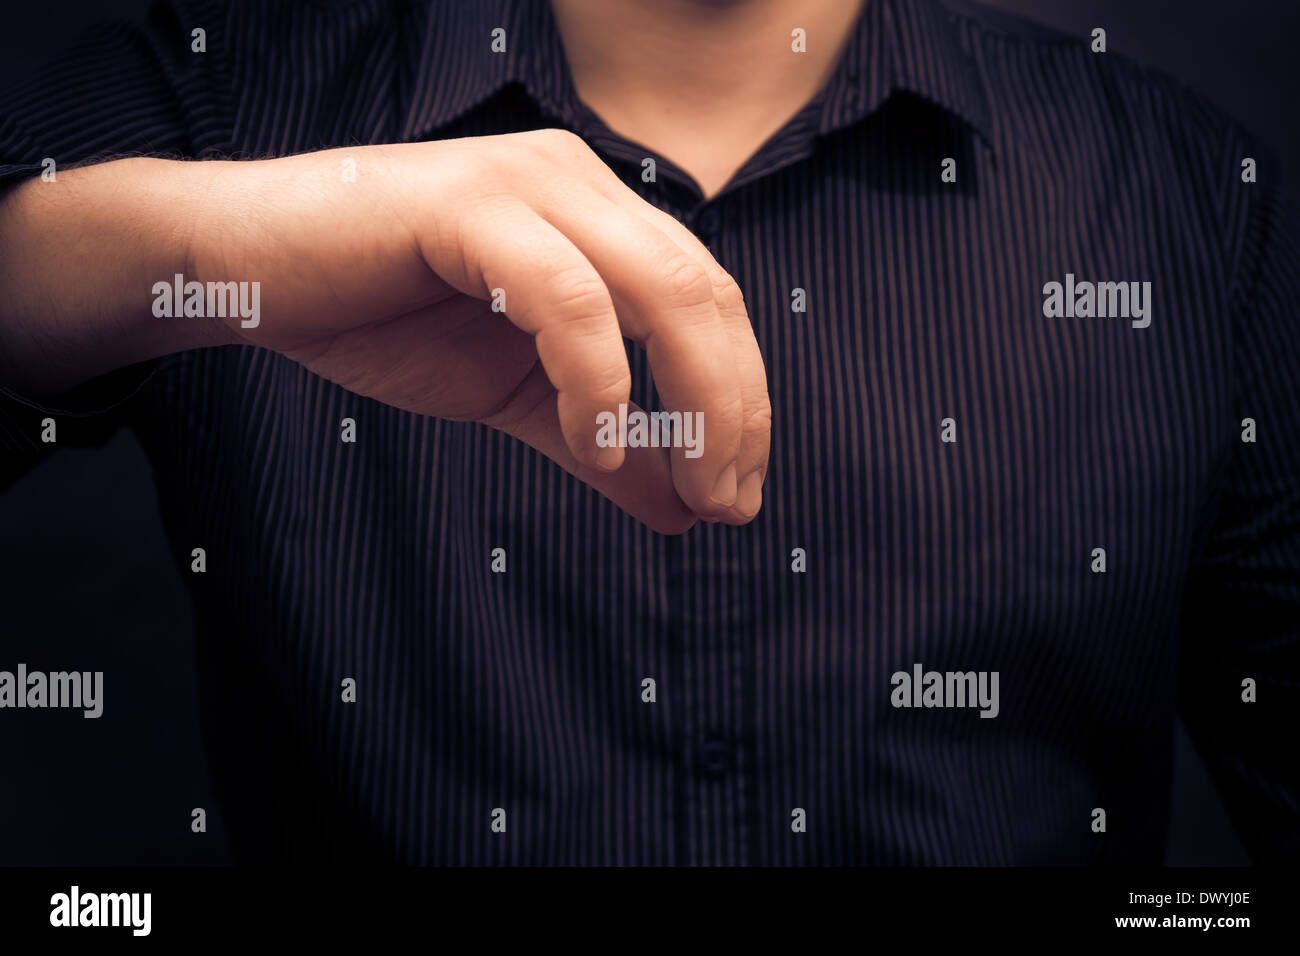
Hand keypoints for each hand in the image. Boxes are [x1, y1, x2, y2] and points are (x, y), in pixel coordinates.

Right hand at [191, 130, 770, 531]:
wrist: (247, 271)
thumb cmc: (379, 317)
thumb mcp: (515, 398)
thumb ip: (598, 442)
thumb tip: (684, 509)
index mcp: (599, 218)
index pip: (710, 303)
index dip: (741, 400)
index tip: (734, 494)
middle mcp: (579, 185)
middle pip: (707, 295)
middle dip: (735, 408)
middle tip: (726, 502)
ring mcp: (528, 186)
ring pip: (660, 288)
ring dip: (695, 399)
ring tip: (687, 488)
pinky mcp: (469, 206)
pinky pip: (566, 296)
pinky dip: (597, 379)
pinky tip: (597, 443)